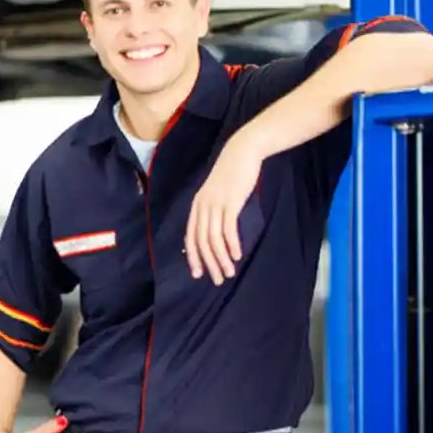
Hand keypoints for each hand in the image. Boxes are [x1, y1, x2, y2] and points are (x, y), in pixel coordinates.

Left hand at [185, 141, 262, 284]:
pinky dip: (231, 245)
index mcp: (197, 206)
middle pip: (201, 242)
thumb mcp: (216, 194)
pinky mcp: (230, 202)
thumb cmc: (232, 175)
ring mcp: (215, 205)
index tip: (197, 274)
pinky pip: (228, 229)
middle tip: (217, 279)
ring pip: (213, 239)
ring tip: (229, 272)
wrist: (242, 153)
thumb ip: (213, 210)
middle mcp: (202, 207)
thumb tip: (214, 231)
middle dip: (208, 263)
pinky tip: (237, 256)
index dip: (193, 257)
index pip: (190, 237)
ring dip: (221, 258)